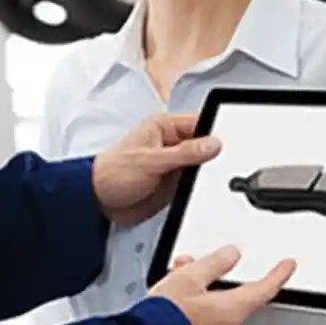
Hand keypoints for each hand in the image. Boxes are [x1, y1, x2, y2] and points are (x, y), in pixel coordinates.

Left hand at [91, 113, 220, 225]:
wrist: (98, 201)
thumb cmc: (112, 172)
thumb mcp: (152, 160)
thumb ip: (185, 153)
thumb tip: (212, 144)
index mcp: (163, 127)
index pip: (199, 123)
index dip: (215, 132)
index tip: (228, 145)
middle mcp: (170, 143)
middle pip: (203, 145)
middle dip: (212, 156)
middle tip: (222, 165)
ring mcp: (172, 163)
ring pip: (200, 165)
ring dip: (205, 174)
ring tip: (209, 180)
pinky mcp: (173, 183)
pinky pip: (193, 182)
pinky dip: (199, 187)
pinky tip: (201, 191)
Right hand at [149, 245, 295, 324]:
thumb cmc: (167, 316)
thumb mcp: (191, 277)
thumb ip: (215, 263)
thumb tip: (231, 254)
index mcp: (232, 309)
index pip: (264, 289)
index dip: (278, 275)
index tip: (287, 265)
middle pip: (235, 294)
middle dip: (221, 274)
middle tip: (208, 260)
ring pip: (216, 302)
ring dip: (203, 285)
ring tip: (182, 271)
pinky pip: (203, 314)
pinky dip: (194, 299)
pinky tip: (176, 291)